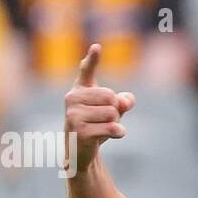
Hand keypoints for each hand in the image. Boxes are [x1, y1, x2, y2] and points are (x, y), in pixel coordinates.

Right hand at [63, 43, 134, 176]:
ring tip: (104, 128)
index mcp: (80, 88)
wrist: (82, 150)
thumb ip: (123, 101)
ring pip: (112, 113)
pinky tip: (113, 135)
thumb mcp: (114, 110)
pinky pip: (111, 128)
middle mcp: (72, 98)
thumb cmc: (97, 125)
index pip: (87, 70)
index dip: (93, 59)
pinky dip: (118, 132)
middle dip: (116, 110)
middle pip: (110, 97)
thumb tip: (124, 101)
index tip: (97, 47)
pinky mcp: (79, 131)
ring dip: (116, 122)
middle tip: (105, 119)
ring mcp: (73, 115)